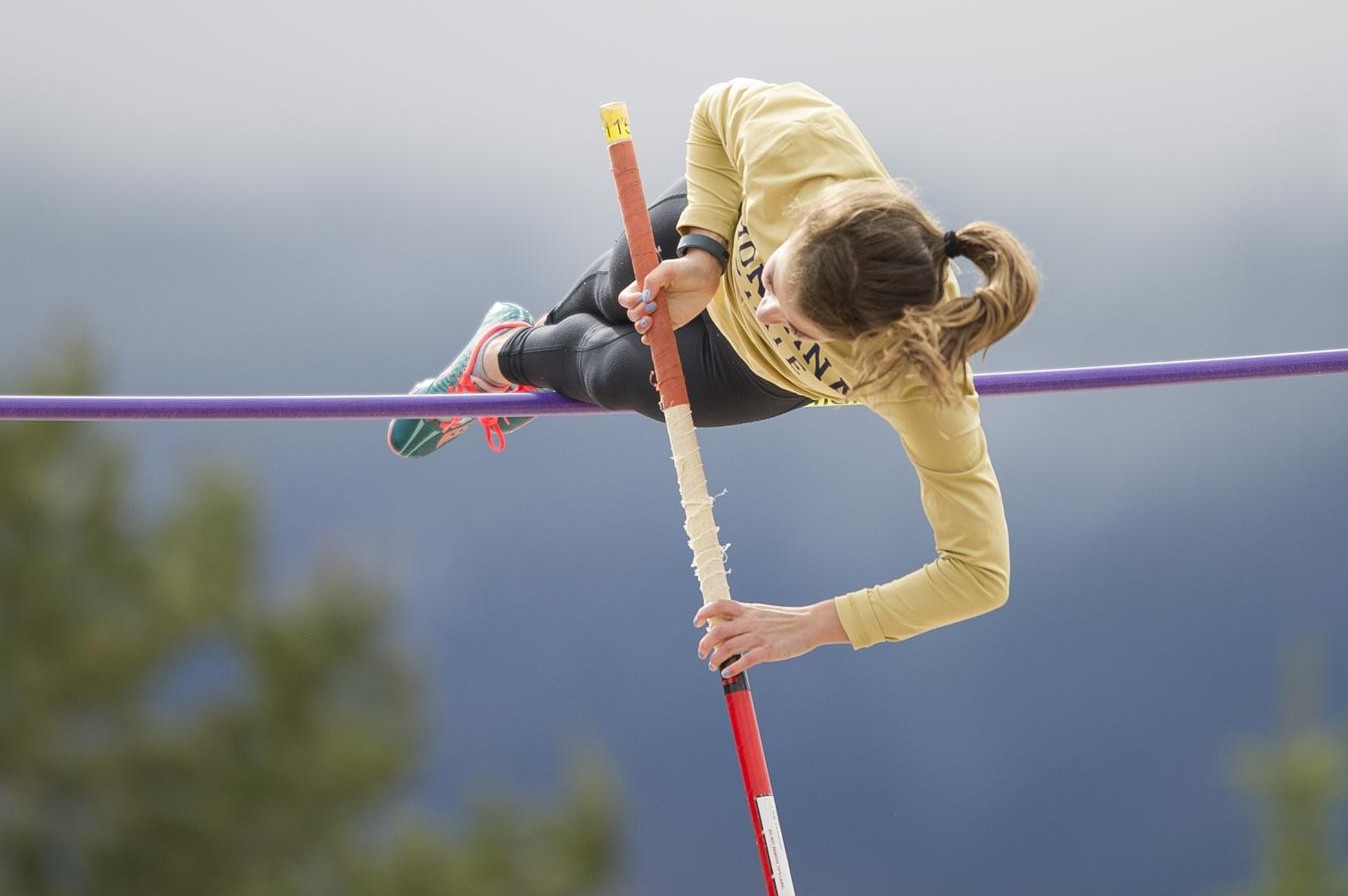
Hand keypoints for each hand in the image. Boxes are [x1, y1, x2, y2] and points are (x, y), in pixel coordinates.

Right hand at [617, 251, 721, 344]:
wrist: (707, 277)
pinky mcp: (670, 324)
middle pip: (632, 314)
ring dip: (641, 327)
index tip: (642, 298)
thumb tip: (645, 297)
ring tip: (650, 321)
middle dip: (638, 313)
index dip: (630, 301)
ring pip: (641, 326)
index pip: (625, 299)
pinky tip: (651, 338)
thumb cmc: (685, 268)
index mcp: (643, 288)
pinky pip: (656, 336)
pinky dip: (650, 339)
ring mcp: (658, 314)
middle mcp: (648, 302)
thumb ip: (653, 279)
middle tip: (654, 306)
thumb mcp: (667, 268)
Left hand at [694, 598, 847, 678]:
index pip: (719, 605)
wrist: (809, 624)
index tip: (696, 623)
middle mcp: (750, 621)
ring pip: (727, 647)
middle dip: (705, 644)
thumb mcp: (761, 612)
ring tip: (713, 666)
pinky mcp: (768, 650)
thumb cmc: (785, 620)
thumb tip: (724, 625)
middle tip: (702, 654)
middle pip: (718, 630)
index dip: (704, 612)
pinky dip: (733, 668)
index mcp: (748, 610)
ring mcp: (759, 636)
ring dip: (715, 659)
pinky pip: (745, 660)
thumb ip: (744, 617)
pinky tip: (727, 673)